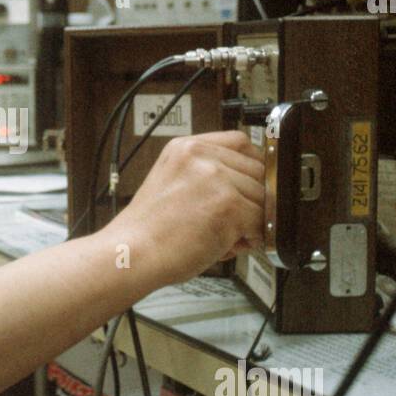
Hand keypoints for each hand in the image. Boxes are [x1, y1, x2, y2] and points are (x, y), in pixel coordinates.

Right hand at [97, 130, 264, 292]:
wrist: (132, 253)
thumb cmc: (149, 231)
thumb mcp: (171, 182)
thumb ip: (205, 175)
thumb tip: (248, 186)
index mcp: (186, 147)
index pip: (239, 142)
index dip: (250, 167)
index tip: (249, 185)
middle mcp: (201, 156)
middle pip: (257, 170)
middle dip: (252, 199)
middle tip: (232, 223)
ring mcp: (216, 178)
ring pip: (263, 198)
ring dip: (252, 221)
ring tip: (224, 237)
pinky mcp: (228, 205)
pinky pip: (262, 222)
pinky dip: (251, 239)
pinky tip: (228, 246)